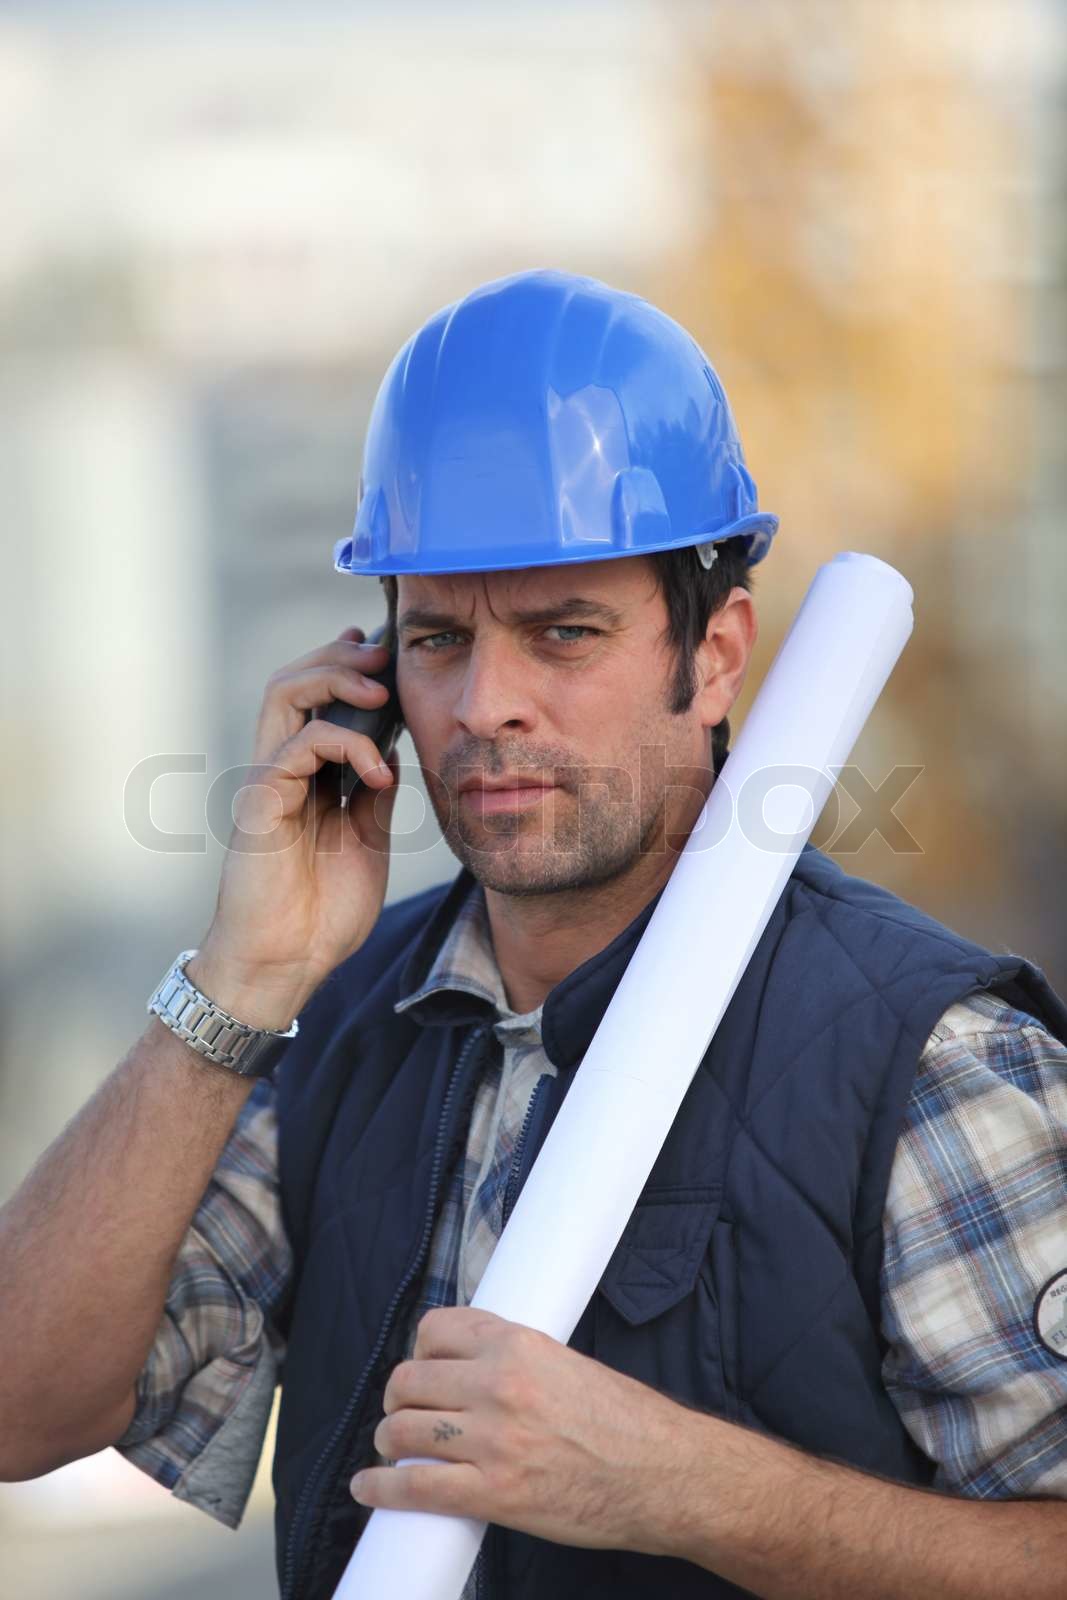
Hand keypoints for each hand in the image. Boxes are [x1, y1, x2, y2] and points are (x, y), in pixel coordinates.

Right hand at [189, 626, 399, 1028]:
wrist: (287, 965)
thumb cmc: (321, 914)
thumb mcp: (365, 842)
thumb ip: (372, 795)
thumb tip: (393, 751)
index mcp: (305, 778)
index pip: (316, 700)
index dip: (345, 666)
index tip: (385, 650)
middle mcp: (281, 770)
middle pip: (293, 680)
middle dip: (339, 656)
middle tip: (384, 655)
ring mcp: (268, 782)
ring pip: (283, 694)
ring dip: (334, 678)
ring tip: (381, 691)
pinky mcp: (262, 802)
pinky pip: (298, 746)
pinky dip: (346, 745)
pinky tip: (379, 772)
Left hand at [352, 1307, 695, 1556]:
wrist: (664, 1473)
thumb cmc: (626, 1422)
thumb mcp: (568, 1363)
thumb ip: (516, 1360)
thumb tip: (471, 1369)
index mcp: (519, 1344)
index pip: (435, 1329)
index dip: (420, 1351)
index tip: (422, 1367)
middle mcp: (499, 1385)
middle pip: (409, 1379)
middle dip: (399, 1397)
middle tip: (405, 1412)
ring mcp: (494, 1441)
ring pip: (402, 1430)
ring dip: (389, 1441)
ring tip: (392, 1450)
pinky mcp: (495, 1493)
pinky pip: (415, 1486)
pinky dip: (382, 1488)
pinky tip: (370, 1487)